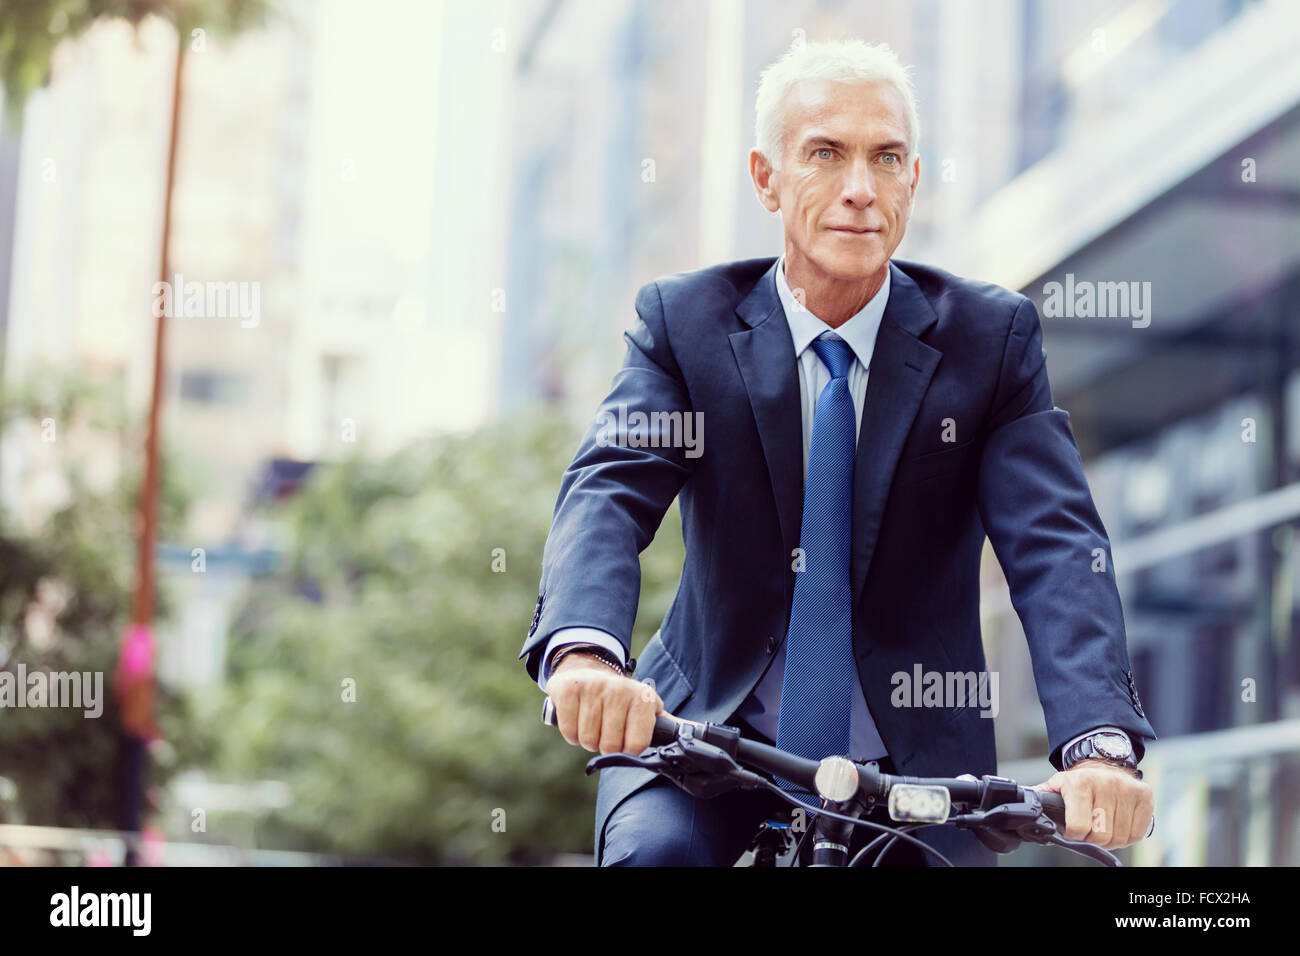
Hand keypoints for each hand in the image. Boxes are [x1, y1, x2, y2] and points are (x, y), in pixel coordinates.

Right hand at [547, 652, 665, 754]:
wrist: (588, 668)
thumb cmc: (621, 697)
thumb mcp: (647, 706)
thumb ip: (668, 723)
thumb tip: (694, 734)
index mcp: (641, 697)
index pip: (636, 745)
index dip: (628, 748)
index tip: (626, 736)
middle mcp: (619, 690)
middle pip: (610, 746)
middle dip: (606, 744)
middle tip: (606, 728)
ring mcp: (593, 688)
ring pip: (588, 740)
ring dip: (588, 739)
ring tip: (593, 722)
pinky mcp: (569, 689)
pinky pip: (569, 732)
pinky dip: (572, 733)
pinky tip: (578, 717)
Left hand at [1034, 759, 1153, 849]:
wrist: (1103, 762)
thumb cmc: (1078, 781)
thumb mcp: (1057, 784)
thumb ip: (1042, 798)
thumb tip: (1024, 805)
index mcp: (1079, 783)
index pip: (1078, 827)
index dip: (1074, 835)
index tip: (1073, 831)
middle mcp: (1105, 784)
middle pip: (1101, 836)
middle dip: (1093, 838)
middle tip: (1090, 830)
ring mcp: (1127, 789)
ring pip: (1121, 837)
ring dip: (1111, 839)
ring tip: (1104, 826)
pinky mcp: (1144, 795)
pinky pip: (1138, 832)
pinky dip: (1128, 835)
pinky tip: (1119, 824)